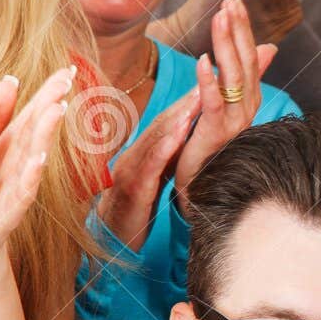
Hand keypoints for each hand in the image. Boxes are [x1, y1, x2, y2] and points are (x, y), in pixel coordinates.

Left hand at [0, 68, 73, 264]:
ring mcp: (18, 185)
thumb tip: (9, 80)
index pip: (33, 112)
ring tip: (56, 110)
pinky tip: (38, 160)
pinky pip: (23, 191)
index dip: (49, 91)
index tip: (66, 68)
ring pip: (35, 154)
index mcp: (9, 145)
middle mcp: (19, 162)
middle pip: (39, 128)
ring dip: (46, 133)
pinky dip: (31, 175)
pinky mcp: (10, 210)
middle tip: (67, 80)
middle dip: (52, 103)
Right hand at [96, 92, 199, 252]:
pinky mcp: (132, 192)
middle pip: (163, 126)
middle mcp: (135, 157)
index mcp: (143, 154)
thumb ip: (168, 160)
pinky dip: (161, 152)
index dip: (188, 103)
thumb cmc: (136, 209)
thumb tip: (187, 142)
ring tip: (198, 101)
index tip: (210, 82)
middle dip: (186, 102)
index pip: (169, 124)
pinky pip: (147, 170)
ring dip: (177, 120)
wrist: (110, 240)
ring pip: (155, 142)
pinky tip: (176, 140)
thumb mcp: (155, 180)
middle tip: (209, 80)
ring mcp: (130, 173)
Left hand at [172, 0, 279, 212]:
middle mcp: (247, 108)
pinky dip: (208, 81)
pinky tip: (203, 60)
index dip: (243, 28)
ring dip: (226, 46)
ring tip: (219, 18)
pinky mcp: (216, 133)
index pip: (249, 56)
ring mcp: (235, 121)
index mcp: (250, 98)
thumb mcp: (228, 104)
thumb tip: (269, 48)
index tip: (235, 1)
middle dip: (238, 29)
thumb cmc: (211, 147)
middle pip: (245, 62)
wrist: (202, 187)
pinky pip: (214, 103)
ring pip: (233, 77)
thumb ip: (246, 76)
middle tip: (230, 1)